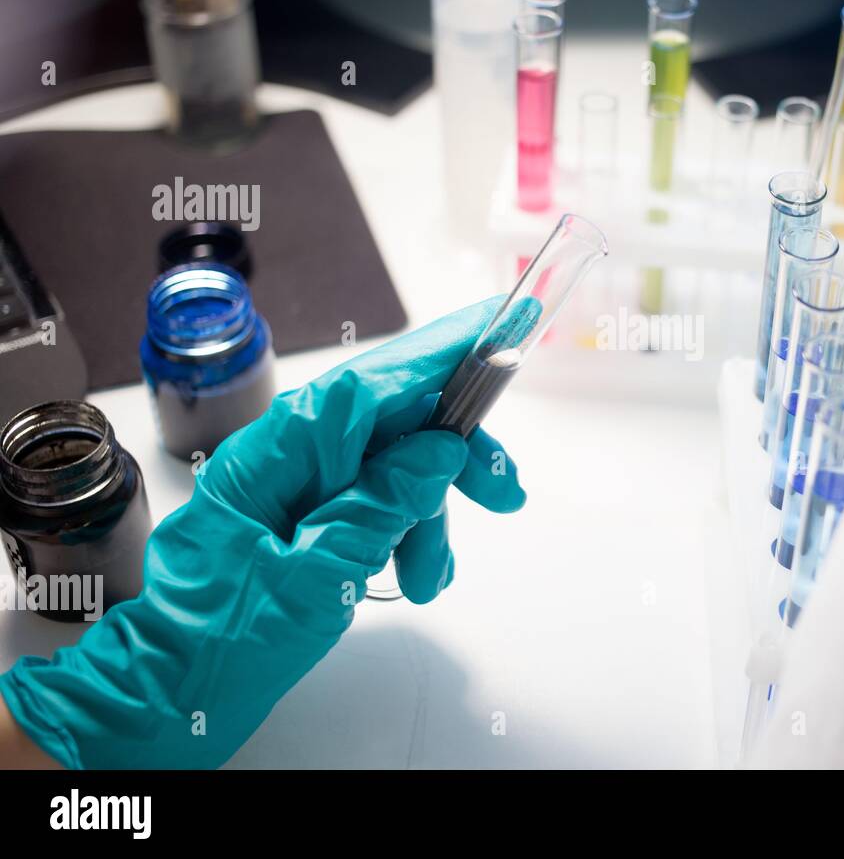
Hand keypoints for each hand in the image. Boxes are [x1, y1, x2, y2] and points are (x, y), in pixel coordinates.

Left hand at [0, 298, 524, 767]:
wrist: (169, 693)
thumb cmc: (221, 644)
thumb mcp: (314, 577)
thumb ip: (380, 506)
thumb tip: (436, 450)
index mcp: (276, 454)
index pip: (372, 382)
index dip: (441, 350)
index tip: (501, 321)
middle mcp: (286, 453)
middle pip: (391, 420)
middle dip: (453, 452)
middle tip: (503, 493)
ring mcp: (294, 481)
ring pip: (390, 464)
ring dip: (427, 513)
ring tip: (434, 576)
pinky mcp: (304, 511)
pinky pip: (370, 499)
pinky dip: (403, 531)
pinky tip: (416, 574)